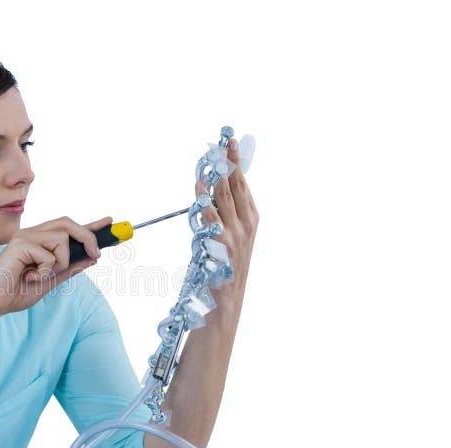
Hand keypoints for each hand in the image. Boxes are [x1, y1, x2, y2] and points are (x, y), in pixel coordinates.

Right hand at [0, 215, 113, 316]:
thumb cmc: (14, 293)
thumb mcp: (49, 281)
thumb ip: (68, 268)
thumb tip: (91, 257)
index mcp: (38, 241)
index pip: (68, 227)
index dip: (90, 225)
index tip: (109, 223)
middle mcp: (31, 234)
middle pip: (68, 223)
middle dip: (87, 237)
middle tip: (97, 255)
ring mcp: (24, 237)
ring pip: (62, 238)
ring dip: (62, 261)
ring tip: (43, 275)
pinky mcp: (20, 245)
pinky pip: (49, 254)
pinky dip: (46, 270)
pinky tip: (29, 278)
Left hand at [195, 138, 259, 308]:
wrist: (224, 304)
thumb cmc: (222, 271)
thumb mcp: (228, 239)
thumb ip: (223, 216)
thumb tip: (209, 191)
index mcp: (251, 220)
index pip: (243, 185)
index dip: (236, 163)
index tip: (229, 142)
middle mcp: (246, 225)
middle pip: (237, 186)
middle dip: (230, 162)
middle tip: (223, 141)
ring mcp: (235, 235)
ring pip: (226, 197)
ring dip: (218, 175)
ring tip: (212, 155)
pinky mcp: (222, 246)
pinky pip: (212, 218)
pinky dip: (205, 200)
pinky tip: (199, 185)